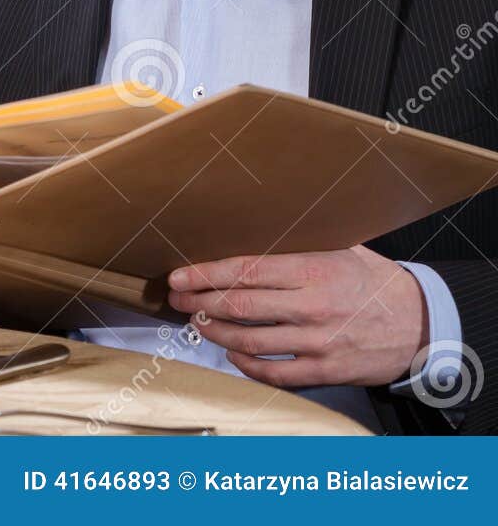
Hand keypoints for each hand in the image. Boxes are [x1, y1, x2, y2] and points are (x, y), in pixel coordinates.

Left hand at [167, 245, 428, 387]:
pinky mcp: (327, 369)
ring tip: (196, 323)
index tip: (178, 277)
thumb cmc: (374, 281)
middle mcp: (313, 306)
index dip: (206, 275)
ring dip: (215, 333)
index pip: (246, 270)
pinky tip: (232, 353)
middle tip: (177, 300)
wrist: (423, 323)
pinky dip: (247, 364)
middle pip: (240, 307)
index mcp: (313, 270)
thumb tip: (248, 227)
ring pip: (251, 341)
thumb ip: (298, 244)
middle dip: (199, 303)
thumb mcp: (341, 248)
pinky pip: (276, 372)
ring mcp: (319, 341)